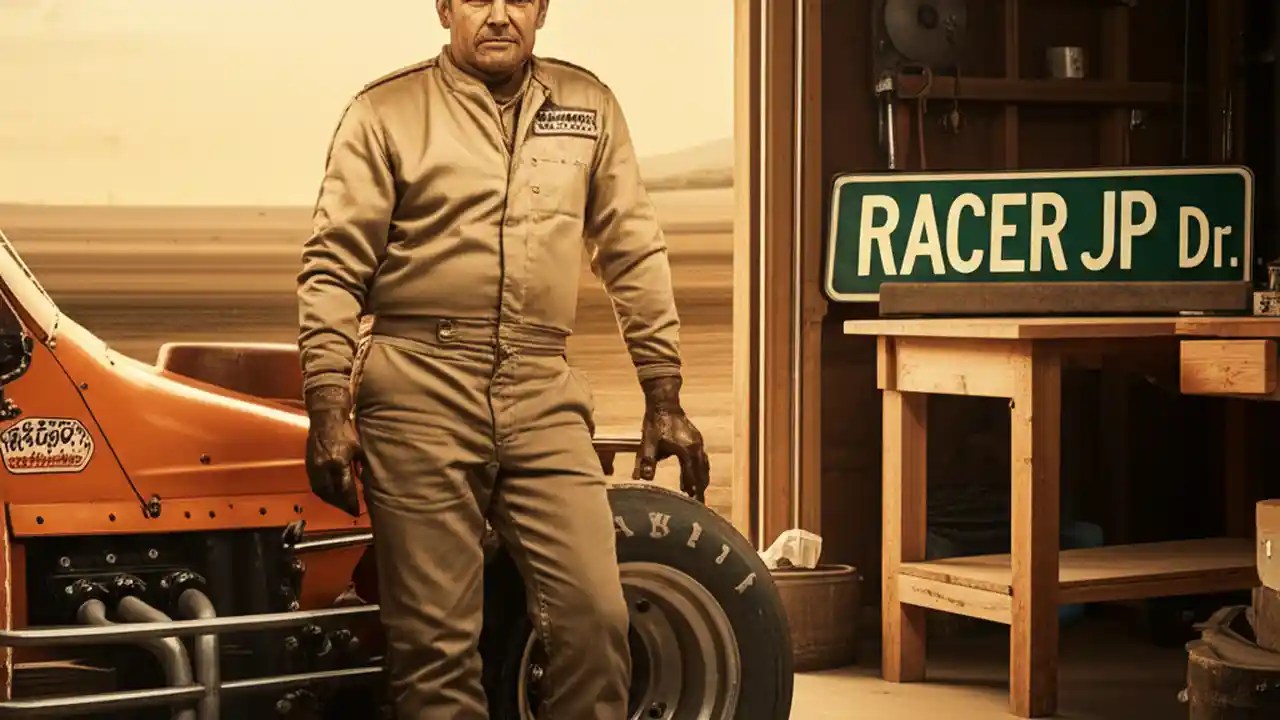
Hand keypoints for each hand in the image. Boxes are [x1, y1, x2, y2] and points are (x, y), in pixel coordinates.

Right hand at [304, 386, 363, 516]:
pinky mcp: (308, 465)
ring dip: (331, 500)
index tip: (356, 510)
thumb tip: (365, 482)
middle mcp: (324, 467)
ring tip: (340, 505)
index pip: (345, 489)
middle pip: (331, 494)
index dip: (351, 501)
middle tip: (349, 510)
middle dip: (341, 504)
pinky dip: (323, 492)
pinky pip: (315, 484)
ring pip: (321, 491)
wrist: (325, 418)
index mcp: (338, 462)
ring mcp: (314, 467)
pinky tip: (330, 494)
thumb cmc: (346, 431)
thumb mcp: (359, 448)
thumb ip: (361, 467)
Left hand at [633, 377, 710, 502]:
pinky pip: (701, 458)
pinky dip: (699, 469)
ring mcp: (698, 442)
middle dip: (700, 488)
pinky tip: (691, 473)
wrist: (664, 402)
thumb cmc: (655, 422)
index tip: (696, 504)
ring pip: (703, 466)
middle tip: (699, 503)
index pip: (693, 477)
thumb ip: (646, 461)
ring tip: (696, 492)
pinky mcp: (696, 439)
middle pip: (702, 473)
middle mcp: (696, 448)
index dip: (694, 491)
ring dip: (700, 479)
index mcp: (687, 451)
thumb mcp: (649, 443)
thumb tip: (642, 479)